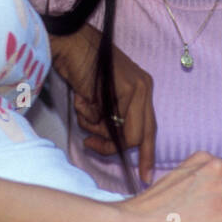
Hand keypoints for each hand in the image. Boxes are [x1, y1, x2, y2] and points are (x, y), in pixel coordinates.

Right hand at [48, 26, 156, 180]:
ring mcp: (138, 89)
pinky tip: (81, 96)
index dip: (147, 155)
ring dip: (94, 127)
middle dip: (110, 146)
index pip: (149, 130)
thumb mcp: (102, 98)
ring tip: (83, 106)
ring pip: (120, 132)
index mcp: (143, 90)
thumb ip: (112, 119)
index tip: (145, 179)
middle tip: (91, 144)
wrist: (71, 43)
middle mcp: (145, 89)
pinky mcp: (126, 89)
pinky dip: (87, 114)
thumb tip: (112, 144)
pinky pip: (104, 121)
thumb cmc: (82, 69)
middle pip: (136, 137)